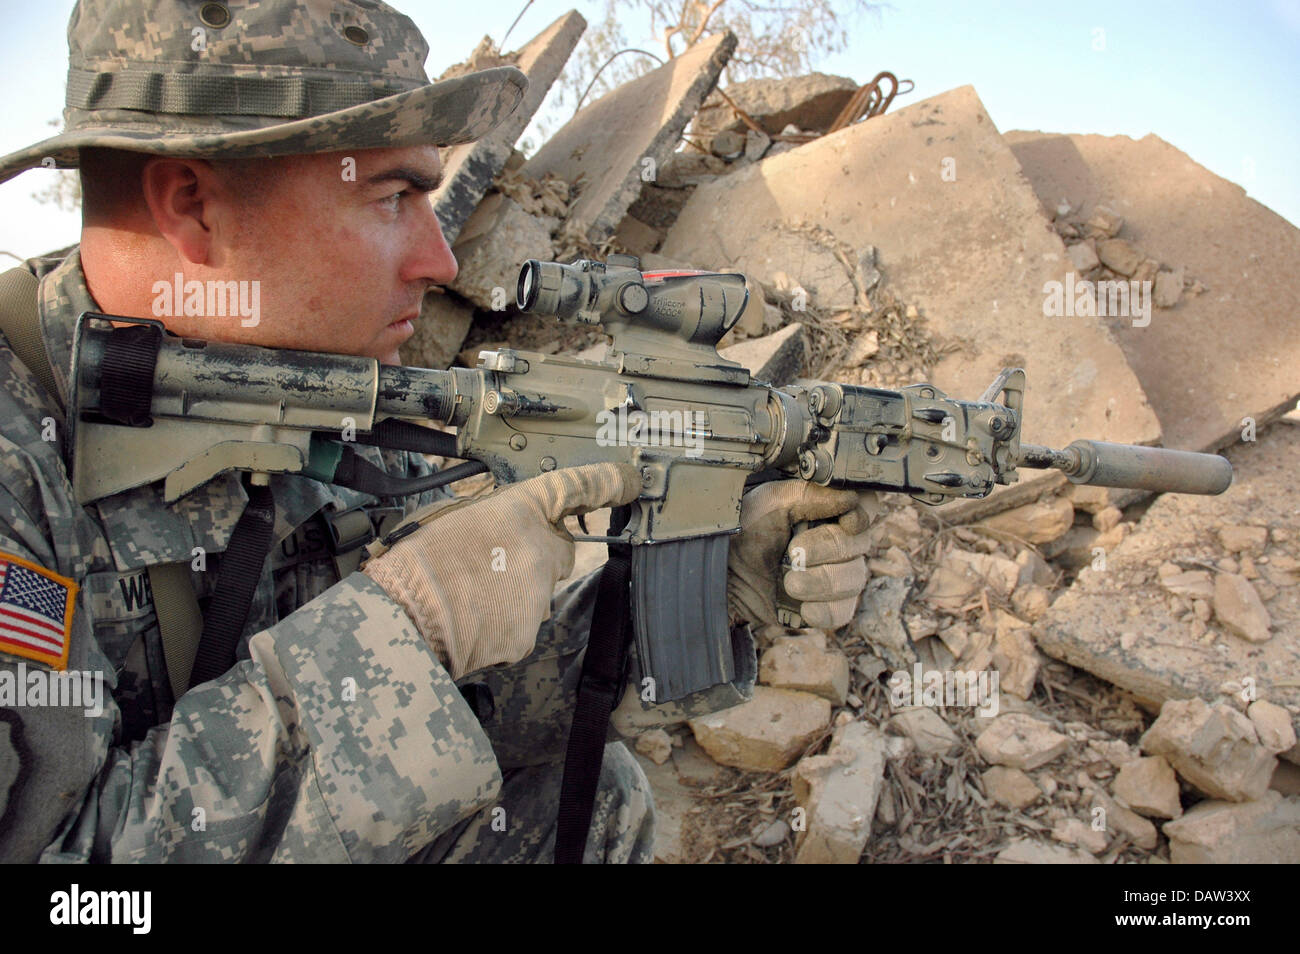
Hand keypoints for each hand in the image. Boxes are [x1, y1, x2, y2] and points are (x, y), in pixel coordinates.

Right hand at [363, 461, 640, 678]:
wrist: (402, 619)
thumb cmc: (415, 565)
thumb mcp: (453, 516)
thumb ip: (494, 517)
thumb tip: (505, 526)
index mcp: (518, 511)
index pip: (572, 489)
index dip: (604, 483)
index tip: (626, 481)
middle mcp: (538, 550)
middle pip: (559, 552)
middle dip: (536, 557)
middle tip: (491, 564)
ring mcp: (538, 595)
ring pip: (539, 592)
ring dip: (515, 594)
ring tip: (469, 596)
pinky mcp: (527, 632)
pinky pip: (523, 625)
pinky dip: (503, 625)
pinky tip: (471, 620)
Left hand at [727, 480, 883, 632]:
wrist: (721, 573)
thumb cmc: (744, 531)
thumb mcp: (769, 501)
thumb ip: (810, 494)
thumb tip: (850, 498)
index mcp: (828, 509)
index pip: (866, 508)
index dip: (860, 515)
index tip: (845, 521)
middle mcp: (838, 541)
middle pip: (860, 544)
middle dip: (828, 548)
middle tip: (794, 551)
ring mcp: (835, 574)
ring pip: (854, 580)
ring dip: (821, 582)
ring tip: (789, 582)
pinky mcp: (825, 606)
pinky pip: (842, 611)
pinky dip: (823, 610)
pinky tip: (802, 606)